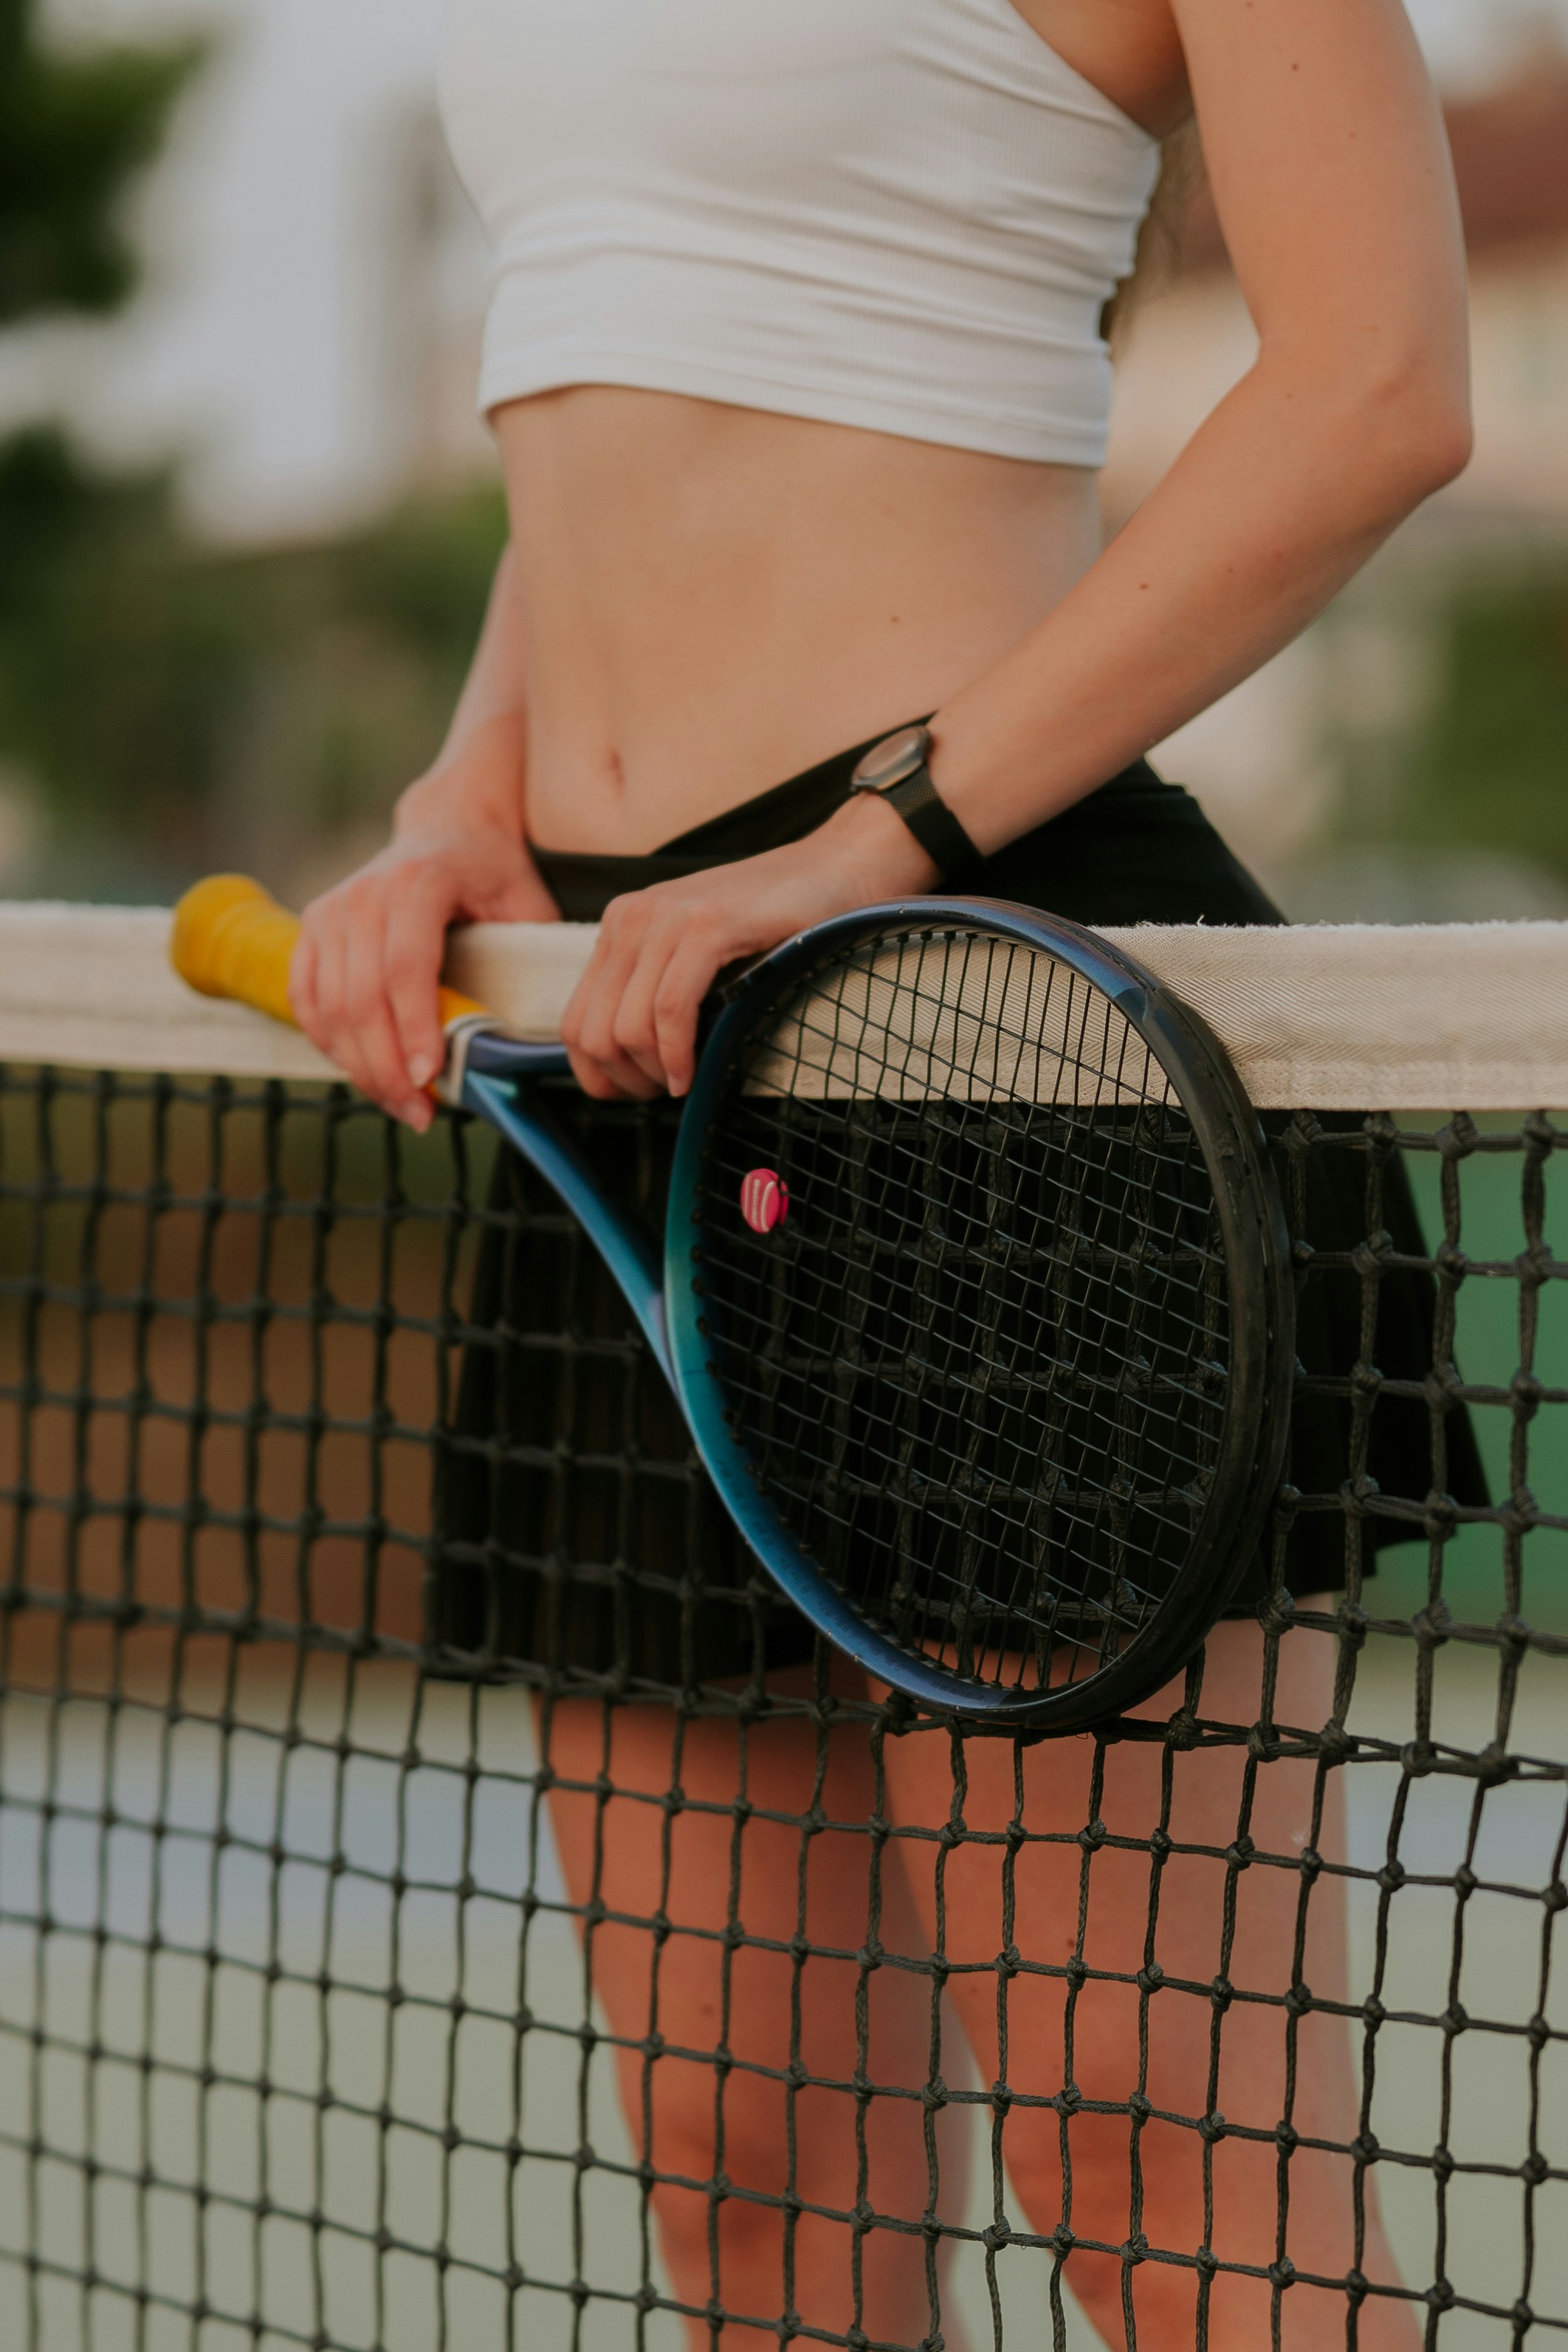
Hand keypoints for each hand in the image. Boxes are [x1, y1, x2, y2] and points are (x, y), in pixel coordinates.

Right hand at [290, 763, 557, 1129]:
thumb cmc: (494, 872)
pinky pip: (306, 999)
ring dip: (360, 1067)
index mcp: (418, 884)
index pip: (406, 970)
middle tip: (419, 1115)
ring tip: (400, 1106)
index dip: (415, 1031)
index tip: (431, 1082)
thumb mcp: (526, 902)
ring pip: (330, 1007)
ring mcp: (330, 910)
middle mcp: (363, 894)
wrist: (446, 826)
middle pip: (362, 998)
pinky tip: (362, 1073)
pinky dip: (329, 1043)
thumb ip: (528, 957)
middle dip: (387, 1067)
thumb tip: (535, 1035)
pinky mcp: (310, 929)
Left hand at [560, 793, 936, 1099]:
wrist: (837, 867)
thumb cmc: (776, 924)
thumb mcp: (698, 956)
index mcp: (621, 927)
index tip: (637, 1093)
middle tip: (663, 1094)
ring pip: (626, 1027)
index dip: (597, 1076)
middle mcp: (631, 918)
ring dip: (651, 1072)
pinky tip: (691, 1073)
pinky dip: (677, 1054)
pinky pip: (671, 1010)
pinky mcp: (707, 925)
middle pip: (591, 1032)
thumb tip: (626, 1065)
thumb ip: (656, 992)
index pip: (574, 1022)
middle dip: (623, 1081)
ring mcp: (666, 917)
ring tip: (682, 1083)